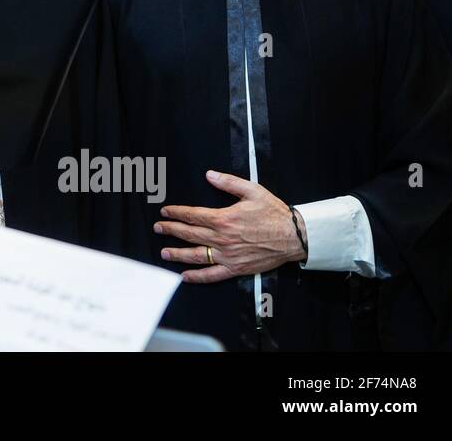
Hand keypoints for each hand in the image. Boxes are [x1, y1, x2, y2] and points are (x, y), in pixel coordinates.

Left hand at [154, 170, 306, 282]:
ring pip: (196, 255)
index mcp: (224, 218)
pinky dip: (197, 276)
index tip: (165, 212)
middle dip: (171, 230)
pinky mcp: (235, 268)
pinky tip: (185, 276)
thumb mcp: (252, 191)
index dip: (176, 213)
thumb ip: (228, 182)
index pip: (193, 215)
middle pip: (190, 234)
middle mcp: (222, 238)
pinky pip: (212, 275)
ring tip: (163, 252)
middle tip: (158, 228)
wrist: (293, 236)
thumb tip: (210, 174)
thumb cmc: (274, 213)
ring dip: (177, 253)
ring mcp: (227, 255)